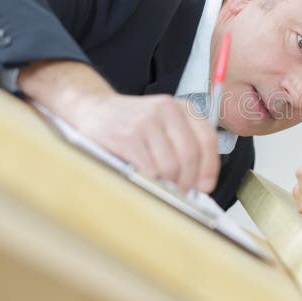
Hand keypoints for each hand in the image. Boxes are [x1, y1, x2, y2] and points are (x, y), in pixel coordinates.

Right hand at [20, 60, 219, 192]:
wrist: (92, 109)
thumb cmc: (131, 123)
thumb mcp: (164, 124)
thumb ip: (184, 145)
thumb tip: (200, 182)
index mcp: (183, 108)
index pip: (207, 140)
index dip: (209, 168)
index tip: (205, 186)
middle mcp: (167, 110)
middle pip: (190, 155)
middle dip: (188, 181)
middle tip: (180, 192)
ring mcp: (146, 121)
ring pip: (171, 166)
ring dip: (167, 184)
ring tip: (159, 185)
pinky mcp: (128, 136)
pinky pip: (149, 169)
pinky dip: (150, 181)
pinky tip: (144, 179)